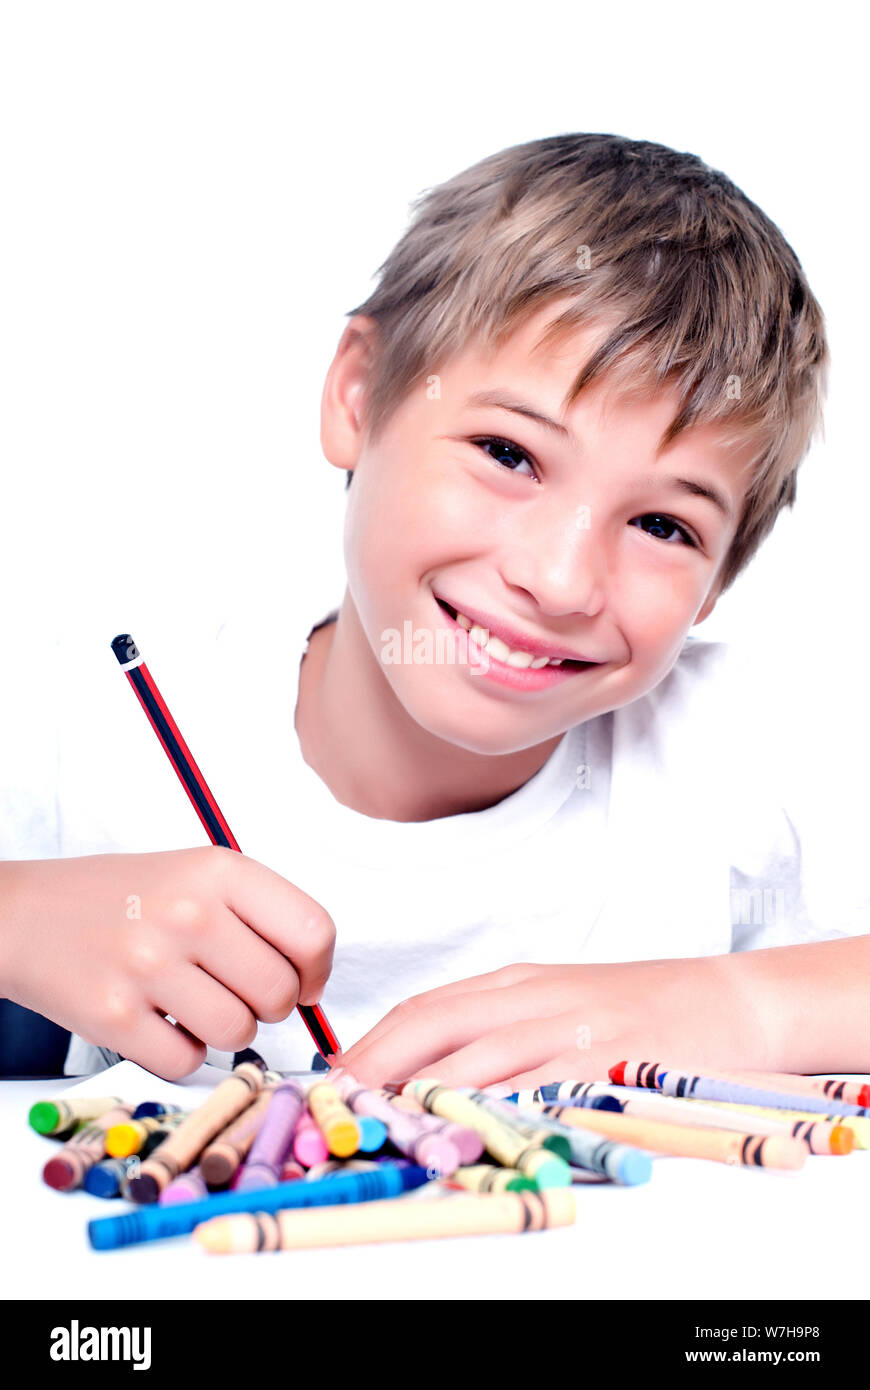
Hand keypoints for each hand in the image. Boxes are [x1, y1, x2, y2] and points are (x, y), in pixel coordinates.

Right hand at [0, 846, 334, 1079]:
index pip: (313, 931)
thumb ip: (260, 915)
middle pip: (278, 993)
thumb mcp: (198, 875)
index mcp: (219, 870)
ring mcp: (148, 965)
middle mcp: (188, 913)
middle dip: (266, 1006)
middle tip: (233, 992)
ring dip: (224, 1031)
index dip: (316, 969)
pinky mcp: (113, 1016)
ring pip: (238, 1033)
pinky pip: (189, 1062)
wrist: (24, 915)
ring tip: (191, 1004)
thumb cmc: (124, 898)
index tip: (301, 982)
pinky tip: (159, 1022)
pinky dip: (182, 1053)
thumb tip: (313, 981)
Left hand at [336, 955, 772, 1090]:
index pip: (426, 1008)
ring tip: (379, 1133)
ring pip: (480, 1063)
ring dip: (421, 1098)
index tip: (331, 1086)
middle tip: (334, 1114)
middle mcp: (537, 999)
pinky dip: (498, 1117)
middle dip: (376, 1070)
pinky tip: (466, 1140)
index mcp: (518, 981)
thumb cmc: (639, 1007)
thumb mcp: (556, 1000)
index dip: (371, 1046)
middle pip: (437, 1028)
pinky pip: (543, 1093)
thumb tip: (420, 1072)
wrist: (731, 1001)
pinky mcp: (611, 1066)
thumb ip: (495, 1027)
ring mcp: (575, 1031)